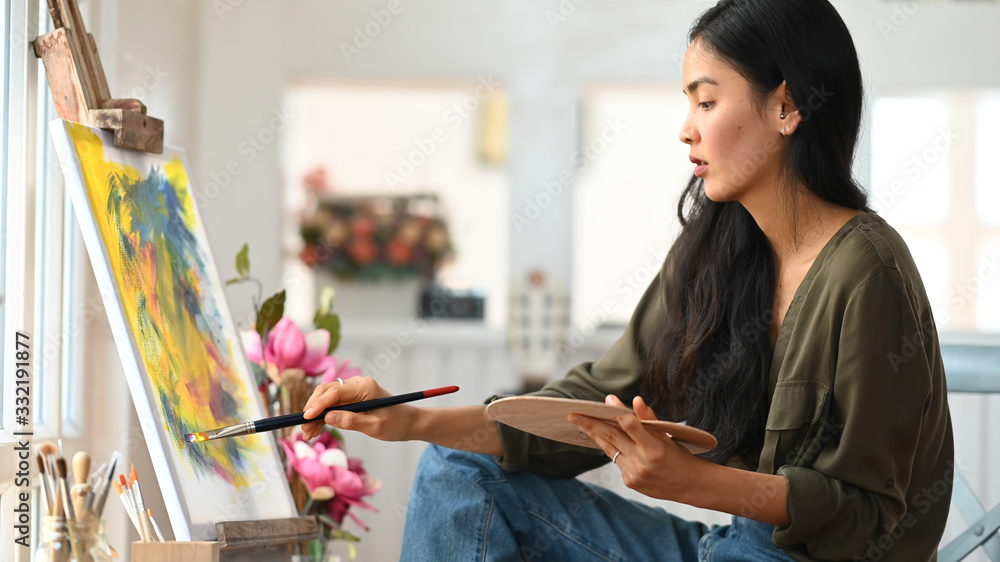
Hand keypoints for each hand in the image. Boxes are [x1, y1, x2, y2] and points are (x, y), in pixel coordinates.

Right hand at [300, 376, 414, 441]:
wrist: (408, 422)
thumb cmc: (396, 423)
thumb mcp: (375, 426)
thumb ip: (352, 421)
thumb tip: (328, 417)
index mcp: (364, 387)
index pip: (335, 392)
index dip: (318, 404)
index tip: (306, 417)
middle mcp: (357, 384)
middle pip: (326, 392)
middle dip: (313, 410)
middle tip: (304, 429)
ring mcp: (353, 391)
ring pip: (326, 400)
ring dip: (315, 416)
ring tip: (307, 434)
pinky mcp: (351, 399)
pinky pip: (332, 405)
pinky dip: (323, 417)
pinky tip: (315, 430)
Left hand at [569, 394, 702, 502]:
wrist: (689, 485)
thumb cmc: (679, 455)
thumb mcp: (668, 434)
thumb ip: (649, 418)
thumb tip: (635, 400)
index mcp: (656, 448)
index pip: (633, 426)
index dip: (618, 413)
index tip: (607, 401)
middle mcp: (643, 462)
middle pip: (612, 437)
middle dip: (591, 424)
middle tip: (573, 415)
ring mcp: (635, 474)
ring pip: (609, 449)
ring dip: (594, 434)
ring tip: (580, 422)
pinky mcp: (629, 481)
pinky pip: (616, 460)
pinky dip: (609, 448)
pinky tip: (600, 438)